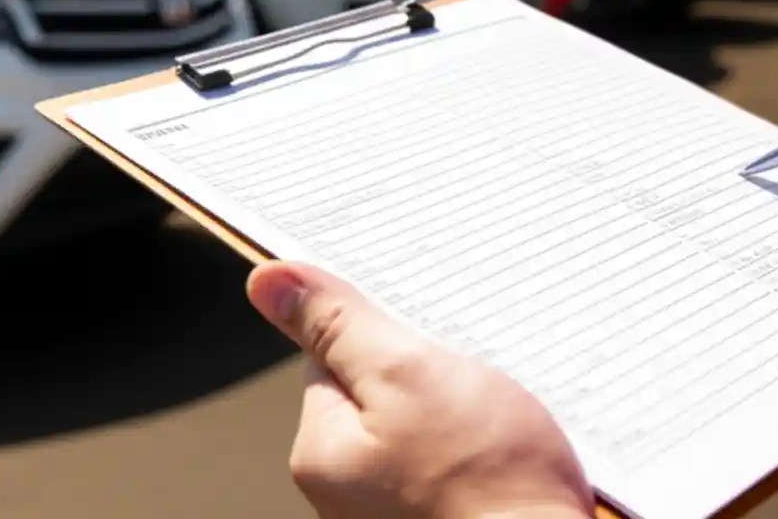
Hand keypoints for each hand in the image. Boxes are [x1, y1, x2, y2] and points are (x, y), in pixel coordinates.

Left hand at [246, 262, 594, 518]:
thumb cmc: (488, 483)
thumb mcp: (408, 375)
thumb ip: (340, 326)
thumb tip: (269, 281)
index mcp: (323, 452)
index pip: (335, 357)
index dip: (387, 336)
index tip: (424, 338)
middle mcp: (350, 491)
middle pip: (382, 392)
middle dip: (431, 375)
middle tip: (471, 383)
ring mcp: (399, 510)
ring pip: (426, 425)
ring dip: (463, 410)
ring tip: (498, 422)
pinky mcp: (448, 516)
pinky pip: (458, 462)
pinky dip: (483, 449)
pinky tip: (508, 451)